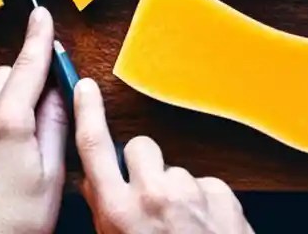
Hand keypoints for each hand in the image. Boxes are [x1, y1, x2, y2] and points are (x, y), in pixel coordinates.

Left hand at [0, 7, 67, 233]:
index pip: (27, 66)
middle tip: (40, 118)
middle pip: (1, 79)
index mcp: (7, 122)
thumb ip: (56, 123)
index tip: (42, 16)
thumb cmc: (18, 225)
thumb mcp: (53, 174)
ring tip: (11, 156)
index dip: (38, 38)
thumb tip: (61, 89)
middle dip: (21, 87)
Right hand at [74, 79, 252, 233]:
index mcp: (119, 212)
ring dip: (177, 190)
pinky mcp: (224, 197)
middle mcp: (153, 196)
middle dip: (143, 165)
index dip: (86, 111)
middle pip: (140, 148)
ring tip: (181, 226)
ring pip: (176, 170)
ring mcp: (192, 195)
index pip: (94, 146)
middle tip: (147, 196)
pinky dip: (205, 202)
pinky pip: (207, 184)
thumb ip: (104, 213)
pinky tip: (204, 229)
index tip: (83, 87)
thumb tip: (96, 185)